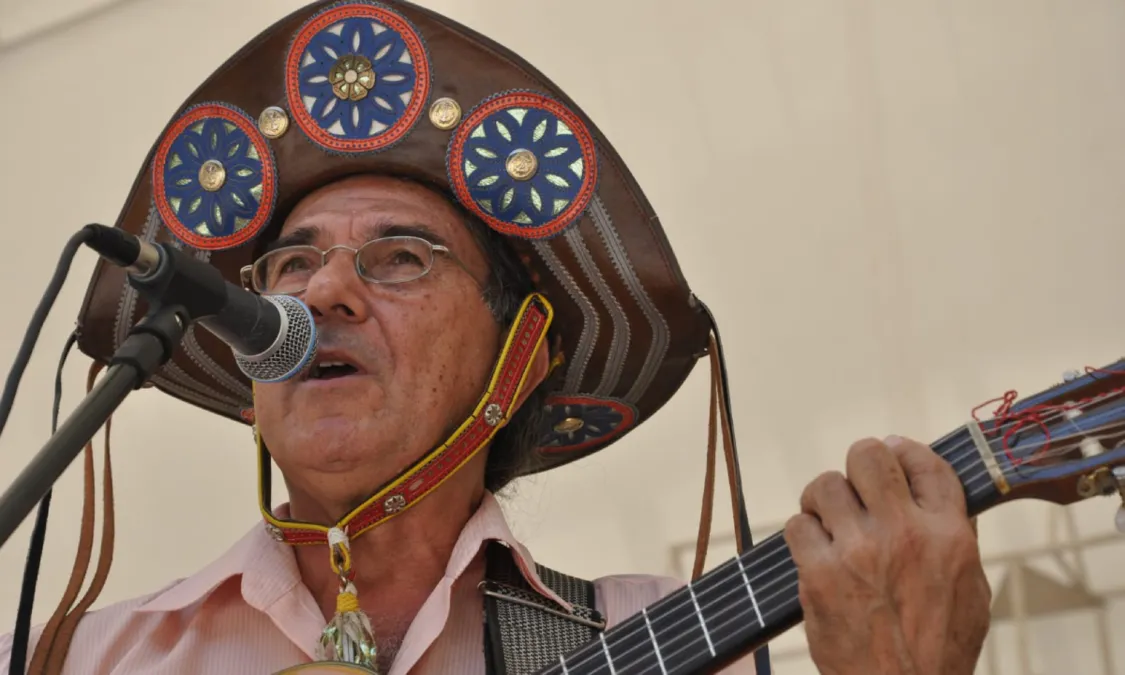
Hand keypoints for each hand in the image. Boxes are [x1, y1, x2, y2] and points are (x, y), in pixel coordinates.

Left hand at [783, 436, 990, 674]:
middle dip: (858, 466)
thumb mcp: (972, 593)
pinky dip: (802, 536)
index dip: (904, 450)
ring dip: (823, 502)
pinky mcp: (819, 575)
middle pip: (868, 456)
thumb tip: (939, 498)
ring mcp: (859, 552)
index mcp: (949, 536)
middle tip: (855, 489)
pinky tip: (815, 554)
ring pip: (824, 485)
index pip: (926, 463)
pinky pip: (797, 525)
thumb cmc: (938, 652)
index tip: (892, 453)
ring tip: (830, 523)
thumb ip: (957, 539)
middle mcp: (905, 535)